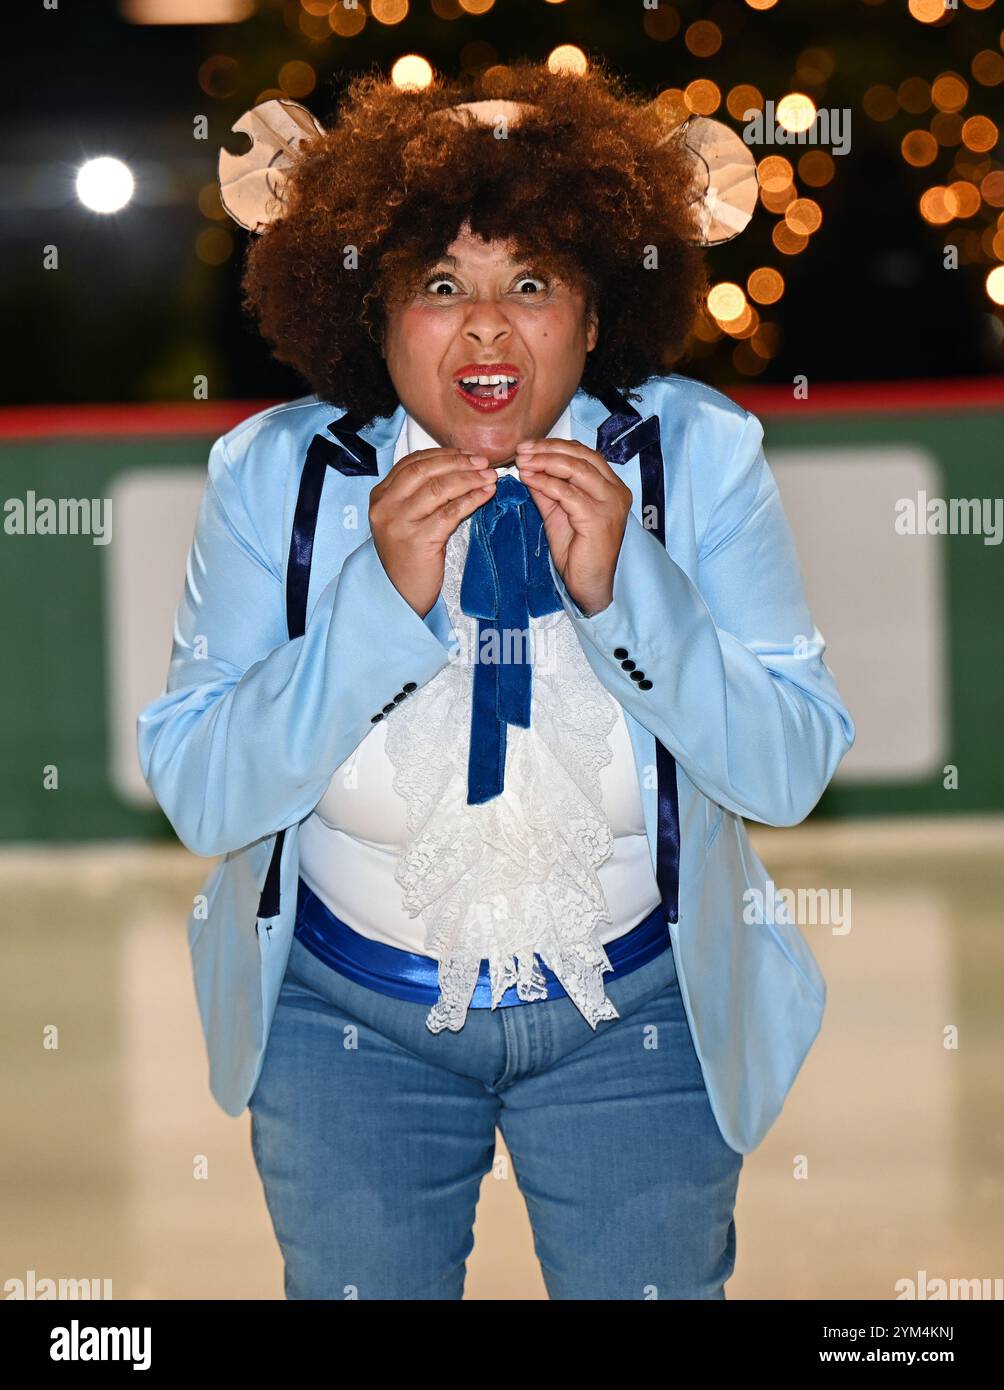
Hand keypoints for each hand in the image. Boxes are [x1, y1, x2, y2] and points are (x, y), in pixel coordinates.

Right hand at [369, 448, 495, 615]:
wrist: (401, 594)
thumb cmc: (409, 556)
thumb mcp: (406, 519)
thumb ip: (419, 494)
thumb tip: (459, 467)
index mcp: (380, 496)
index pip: (412, 463)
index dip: (443, 455)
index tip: (467, 454)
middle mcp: (385, 507)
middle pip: (425, 470)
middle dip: (458, 463)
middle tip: (483, 463)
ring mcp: (399, 524)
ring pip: (439, 489)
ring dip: (469, 479)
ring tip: (489, 477)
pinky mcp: (418, 541)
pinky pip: (450, 512)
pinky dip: (471, 500)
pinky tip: (485, 495)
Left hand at [515, 439, 632, 615]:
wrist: (588, 584)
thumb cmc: (577, 551)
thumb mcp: (558, 511)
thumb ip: (547, 488)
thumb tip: (528, 465)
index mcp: (611, 486)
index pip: (584, 454)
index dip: (555, 446)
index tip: (529, 445)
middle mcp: (616, 491)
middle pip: (582, 456)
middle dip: (548, 449)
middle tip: (522, 449)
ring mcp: (610, 504)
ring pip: (576, 469)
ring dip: (545, 462)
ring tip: (523, 461)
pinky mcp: (598, 519)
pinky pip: (568, 493)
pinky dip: (545, 483)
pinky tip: (528, 478)